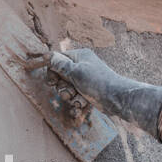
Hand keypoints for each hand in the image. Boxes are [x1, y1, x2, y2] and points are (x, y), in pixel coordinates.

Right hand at [25, 47, 161, 141]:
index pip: (57, 59)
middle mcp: (81, 66)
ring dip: (70, 96)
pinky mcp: (88, 92)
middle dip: (62, 87)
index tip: (44, 76)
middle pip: (60, 76)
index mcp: (79, 56)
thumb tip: (48, 55)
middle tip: (68, 92)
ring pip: (67, 89)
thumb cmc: (98, 82)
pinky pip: (75, 97)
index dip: (50, 69)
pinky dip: (77, 103)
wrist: (117, 98)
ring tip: (78, 99)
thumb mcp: (76, 72)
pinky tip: (83, 106)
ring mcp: (85, 80)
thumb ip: (60, 65)